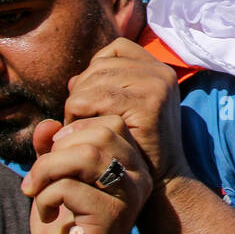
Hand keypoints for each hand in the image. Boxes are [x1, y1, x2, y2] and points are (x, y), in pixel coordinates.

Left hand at [23, 115, 152, 233]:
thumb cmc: (67, 229)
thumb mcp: (54, 181)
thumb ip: (51, 151)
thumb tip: (46, 125)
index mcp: (132, 166)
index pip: (109, 125)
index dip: (73, 132)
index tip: (52, 157)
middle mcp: (138, 179)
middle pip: (99, 134)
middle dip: (56, 150)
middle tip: (37, 176)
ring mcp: (128, 199)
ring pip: (86, 155)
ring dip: (46, 170)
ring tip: (34, 191)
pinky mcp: (110, 221)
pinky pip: (70, 189)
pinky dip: (46, 197)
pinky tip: (46, 215)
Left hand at [63, 38, 193, 185]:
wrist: (162, 183)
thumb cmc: (137, 149)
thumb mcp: (123, 113)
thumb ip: (101, 91)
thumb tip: (72, 80)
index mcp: (158, 69)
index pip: (115, 50)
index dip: (96, 71)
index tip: (93, 102)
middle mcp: (161, 72)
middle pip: (99, 65)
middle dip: (81, 92)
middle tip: (79, 122)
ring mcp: (156, 86)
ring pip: (90, 81)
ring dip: (76, 106)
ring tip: (80, 130)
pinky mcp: (147, 105)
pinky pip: (91, 100)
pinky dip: (77, 117)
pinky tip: (83, 135)